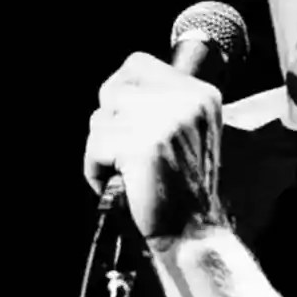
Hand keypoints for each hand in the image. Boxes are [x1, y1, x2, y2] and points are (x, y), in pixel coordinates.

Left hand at [85, 51, 223, 242]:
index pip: (137, 64)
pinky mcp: (143, 145)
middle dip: (110, 123)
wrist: (191, 233)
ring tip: (129, 173)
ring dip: (104, 149)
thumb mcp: (185, 132)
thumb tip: (114, 89)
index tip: (128, 123)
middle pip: (113, 91)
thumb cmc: (181, 188)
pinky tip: (122, 186)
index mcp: (202, 94)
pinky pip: (95, 147)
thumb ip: (159, 103)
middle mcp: (187, 101)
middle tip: (130, 155)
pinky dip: (96, 170)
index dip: (121, 92)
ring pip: (100, 120)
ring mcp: (166, 121)